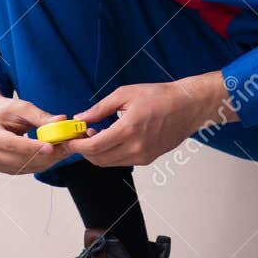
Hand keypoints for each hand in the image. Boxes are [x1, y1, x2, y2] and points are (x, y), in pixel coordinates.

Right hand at [0, 92, 76, 176]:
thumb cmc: (4, 112)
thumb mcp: (21, 107)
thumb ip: (40, 116)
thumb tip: (61, 120)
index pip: (12, 144)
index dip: (32, 147)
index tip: (51, 147)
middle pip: (22, 159)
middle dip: (47, 154)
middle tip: (68, 145)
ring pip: (28, 167)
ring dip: (49, 159)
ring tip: (66, 148)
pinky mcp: (6, 170)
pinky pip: (29, 169)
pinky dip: (45, 162)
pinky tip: (56, 154)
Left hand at [69, 72, 235, 168]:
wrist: (188, 106)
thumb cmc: (160, 96)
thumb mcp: (125, 94)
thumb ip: (100, 109)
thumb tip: (81, 118)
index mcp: (128, 129)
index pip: (93, 147)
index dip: (77, 145)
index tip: (69, 139)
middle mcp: (136, 148)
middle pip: (98, 159)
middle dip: (84, 151)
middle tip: (80, 137)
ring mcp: (143, 156)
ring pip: (109, 163)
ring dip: (97, 153)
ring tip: (95, 136)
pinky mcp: (149, 159)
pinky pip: (122, 161)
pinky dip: (111, 154)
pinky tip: (111, 139)